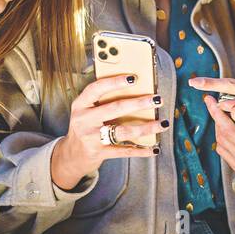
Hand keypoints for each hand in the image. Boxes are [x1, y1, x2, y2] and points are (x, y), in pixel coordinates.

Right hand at [50, 76, 171, 189]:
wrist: (71, 155)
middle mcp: (84, 120)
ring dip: (146, 127)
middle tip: (157, 100)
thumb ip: (102, 101)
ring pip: (124, 131)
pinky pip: (124, 151)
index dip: (115, 82)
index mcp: (80, 105)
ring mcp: (91, 137)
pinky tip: (154, 149)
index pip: (97, 89)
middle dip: (139, 103)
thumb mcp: (85, 111)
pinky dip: (141, 150)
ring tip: (163, 124)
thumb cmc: (85, 127)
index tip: (134, 78)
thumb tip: (134, 89)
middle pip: (116, 108)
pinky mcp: (99, 153)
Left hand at [188, 77, 234, 194]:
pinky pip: (228, 158)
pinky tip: (232, 135)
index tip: (209, 100)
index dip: (217, 114)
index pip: (229, 130)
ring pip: (222, 148)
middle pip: (222, 138)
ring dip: (220, 132)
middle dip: (216, 120)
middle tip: (214, 107)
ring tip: (223, 119)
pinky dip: (226, 144)